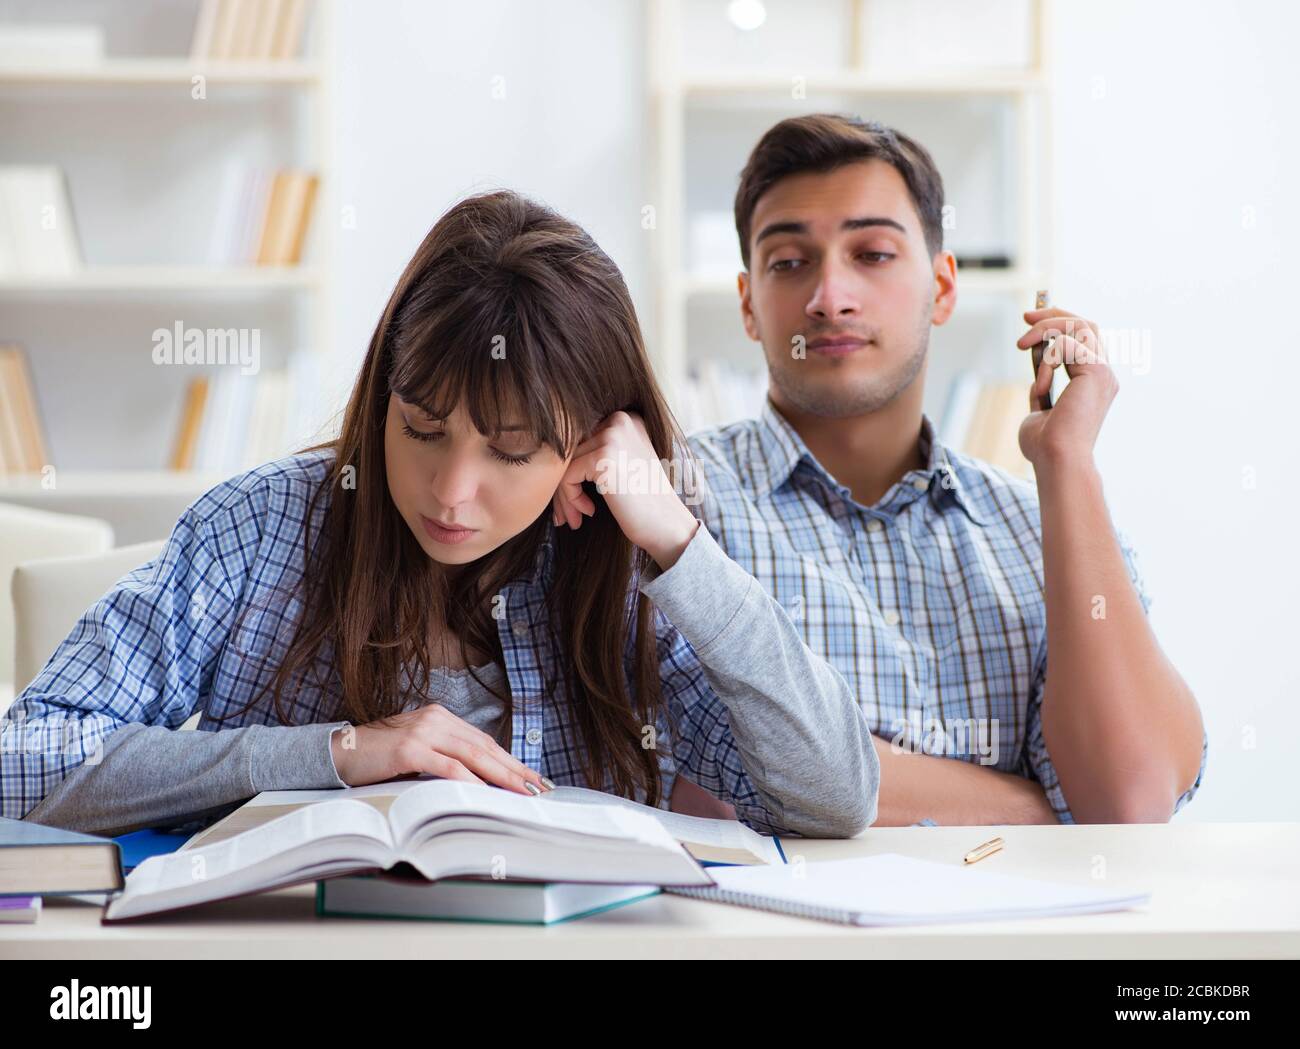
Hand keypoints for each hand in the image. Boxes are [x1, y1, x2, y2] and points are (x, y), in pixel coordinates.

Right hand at [330, 704, 547, 794]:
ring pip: (473, 755)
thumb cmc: (379, 758)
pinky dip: (470, 780)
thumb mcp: (418, 752)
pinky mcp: (409, 749)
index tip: (532, 777)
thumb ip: (445, 757)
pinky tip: (486, 793)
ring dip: (501, 776)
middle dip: (515, 769)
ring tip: (522, 792)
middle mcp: (436, 719)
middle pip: (485, 747)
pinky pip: (448, 766)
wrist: (339, 753)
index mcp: (441, 717)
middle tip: (539, 787)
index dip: (510, 760)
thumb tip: (480, 781)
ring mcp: (423, 731)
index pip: (484, 741)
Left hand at [550, 410, 698, 568]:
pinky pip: (566, 476)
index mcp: (627, 417)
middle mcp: (620, 419)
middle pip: (570, 450)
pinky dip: (570, 498)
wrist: (668, 527)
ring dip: (564, 496)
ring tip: (573, 518)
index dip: (571, 470)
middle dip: (563, 485)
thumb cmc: (644, 503)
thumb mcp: (622, 464)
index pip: (580, 439)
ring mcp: (612, 436)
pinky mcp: (603, 456)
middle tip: (566, 514)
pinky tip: (588, 512)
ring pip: (564, 464)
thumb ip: (594, 450)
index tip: (573, 500)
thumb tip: (547, 451)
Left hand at [1015, 307, 1117, 468]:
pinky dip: (1048, 359)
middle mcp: (1104, 375)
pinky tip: (1042, 382)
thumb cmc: (1045, 446)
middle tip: (1026, 316)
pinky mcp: (1097, 373)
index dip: (1059, 324)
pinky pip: (1069, 345)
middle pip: (1086, 324)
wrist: (1057, 460)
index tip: (1030, 323)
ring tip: (1022, 343)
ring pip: (1081, 326)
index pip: (1084, 339)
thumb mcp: (1039, 412)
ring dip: (1047, 329)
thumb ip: (1042, 391)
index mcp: (1094, 383)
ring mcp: (1103, 373)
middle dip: (1055, 315)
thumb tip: (1038, 375)